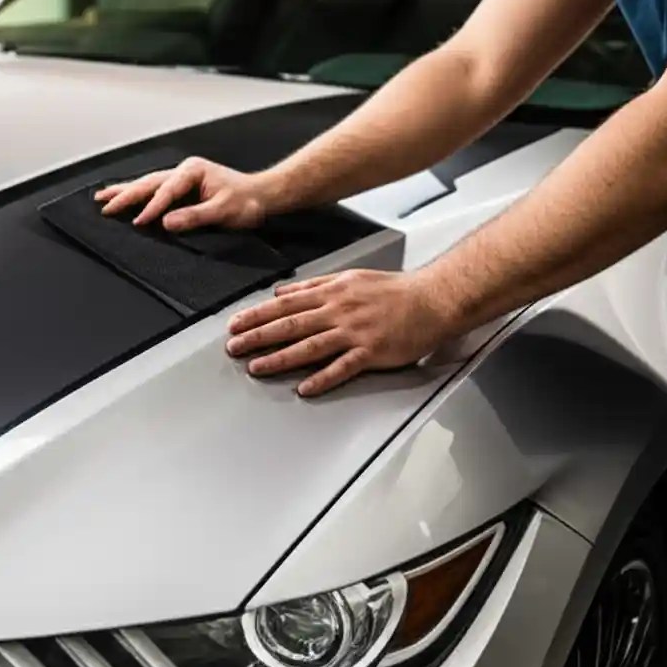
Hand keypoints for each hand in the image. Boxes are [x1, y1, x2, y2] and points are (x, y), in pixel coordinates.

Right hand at [95, 157, 276, 231]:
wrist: (261, 196)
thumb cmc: (246, 201)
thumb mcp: (223, 211)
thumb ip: (195, 217)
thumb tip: (168, 222)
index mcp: (193, 171)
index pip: (166, 191)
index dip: (151, 208)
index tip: (139, 222)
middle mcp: (184, 171)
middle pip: (148, 183)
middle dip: (125, 195)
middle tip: (105, 207)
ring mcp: (182, 178)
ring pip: (147, 184)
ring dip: (125, 191)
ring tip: (102, 197)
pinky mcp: (182, 187)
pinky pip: (154, 190)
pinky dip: (137, 194)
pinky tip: (124, 196)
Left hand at [224, 269, 460, 395]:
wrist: (432, 298)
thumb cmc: (394, 290)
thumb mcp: (349, 277)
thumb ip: (313, 285)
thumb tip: (282, 291)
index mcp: (331, 292)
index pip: (284, 304)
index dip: (256, 315)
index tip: (235, 324)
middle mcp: (338, 310)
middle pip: (290, 324)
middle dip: (257, 337)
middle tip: (233, 348)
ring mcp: (354, 331)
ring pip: (309, 346)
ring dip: (280, 358)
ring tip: (256, 368)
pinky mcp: (372, 351)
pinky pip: (342, 367)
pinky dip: (322, 378)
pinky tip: (305, 388)